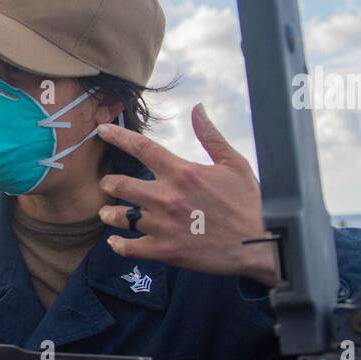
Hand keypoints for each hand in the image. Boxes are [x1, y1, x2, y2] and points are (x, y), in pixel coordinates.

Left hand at [95, 103, 277, 285]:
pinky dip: (118, 244)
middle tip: (108, 184)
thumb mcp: (233, 163)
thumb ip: (210, 136)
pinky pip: (130, 247)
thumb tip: (197, 108)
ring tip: (107, 213)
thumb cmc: (248, 202)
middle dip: (109, 183)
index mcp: (182, 172)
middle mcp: (167, 197)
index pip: (142, 148)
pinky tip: (115, 241)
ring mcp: (163, 225)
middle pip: (120, 184)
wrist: (259, 243)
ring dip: (109, 213)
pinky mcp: (165, 251)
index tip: (101, 130)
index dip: (118, 136)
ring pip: (120, 216)